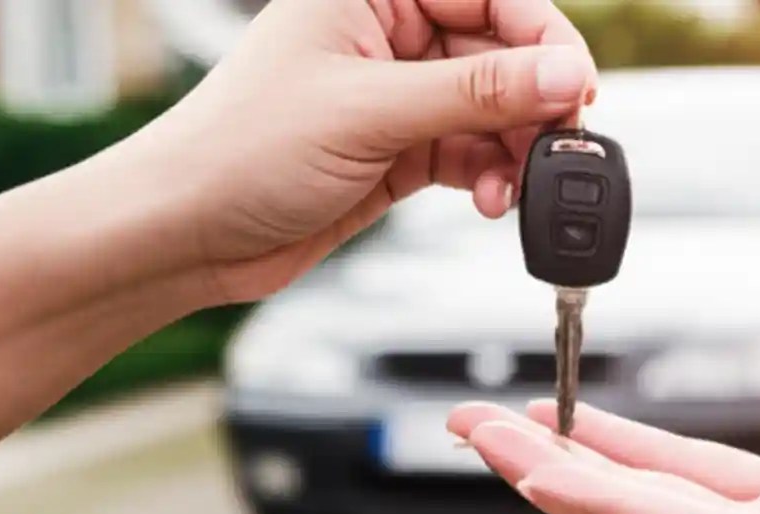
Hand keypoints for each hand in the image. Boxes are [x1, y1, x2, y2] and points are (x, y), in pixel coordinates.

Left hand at [138, 0, 595, 303]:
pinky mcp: (400, 150)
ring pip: (492, 109)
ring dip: (516, 149)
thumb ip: (475, 93)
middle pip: (499, 53)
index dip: (540, 34)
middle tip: (559, 144)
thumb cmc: (237, 151)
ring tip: (520, 183)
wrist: (186, 234)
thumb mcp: (370, 111)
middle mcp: (385, 35)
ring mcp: (395, 95)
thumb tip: (563, 74)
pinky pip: (472, 152)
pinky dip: (493, 177)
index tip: (573, 83)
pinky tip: (496, 199)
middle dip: (533, 103)